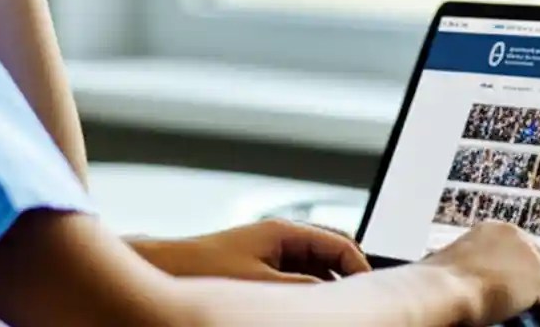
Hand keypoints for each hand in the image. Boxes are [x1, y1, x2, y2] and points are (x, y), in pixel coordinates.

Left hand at [129, 219, 371, 283]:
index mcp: (285, 231)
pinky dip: (311, 289)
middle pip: (334, 251)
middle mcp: (283, 237)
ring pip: (319, 265)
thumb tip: (334, 293)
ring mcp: (275, 251)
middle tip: (359, 302)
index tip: (369, 292)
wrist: (170, 267)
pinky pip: (300, 275)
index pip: (340, 243)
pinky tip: (310, 307)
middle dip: (349, 274)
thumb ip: (302, 287)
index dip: (359, 267)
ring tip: (336, 308)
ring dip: (330, 284)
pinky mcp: (265, 265)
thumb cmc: (206, 266)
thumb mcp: (261, 282)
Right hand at [424, 221, 539, 326]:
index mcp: (489, 232)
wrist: (435, 291)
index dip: (524, 277)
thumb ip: (470, 276)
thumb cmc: (431, 288)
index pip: (520, 253)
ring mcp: (528, 254)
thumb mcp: (452, 275)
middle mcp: (512, 234)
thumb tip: (471, 291)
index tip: (525, 296)